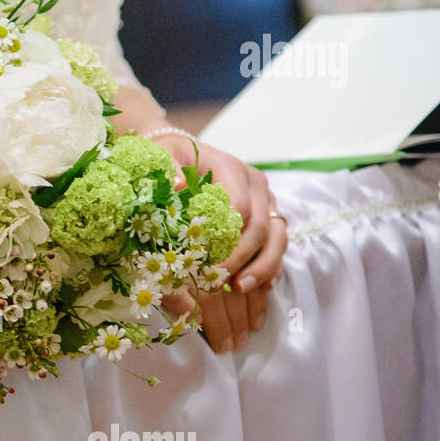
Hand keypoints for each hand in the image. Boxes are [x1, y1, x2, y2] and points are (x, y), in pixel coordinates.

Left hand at [149, 134, 287, 352]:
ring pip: (276, 237)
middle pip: (259, 226)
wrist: (182, 152)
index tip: (203, 262)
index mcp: (230, 167)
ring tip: (240, 288)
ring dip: (262, 266)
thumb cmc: (169, 157)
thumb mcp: (162, 155)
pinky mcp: (268, 215)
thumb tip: (179, 184)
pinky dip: (269, 265)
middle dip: (240, 258)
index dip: (224, 238)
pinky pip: (277, 243)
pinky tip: (258, 286)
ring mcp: (265, 200)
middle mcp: (254, 183)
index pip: (238, 206)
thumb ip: (169, 167)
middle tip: (217, 282)